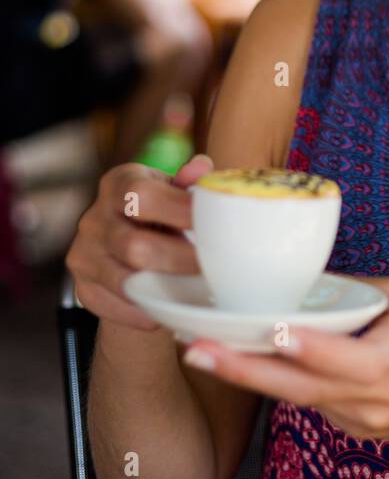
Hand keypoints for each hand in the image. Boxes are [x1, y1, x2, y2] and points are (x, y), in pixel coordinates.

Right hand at [65, 154, 210, 329]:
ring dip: (167, 289)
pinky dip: (149, 311)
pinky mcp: (84, 288)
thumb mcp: (172, 190)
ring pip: (126, 282)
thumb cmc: (160, 212)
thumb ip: (187, 183)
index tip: (214, 226)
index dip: (179, 211)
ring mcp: (84, 255)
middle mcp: (94, 219)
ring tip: (198, 291)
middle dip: (180, 260)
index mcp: (118, 184)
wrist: (127, 245)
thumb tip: (202, 168)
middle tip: (213, 269)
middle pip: (134, 246)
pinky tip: (173, 305)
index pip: (140, 195)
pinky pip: (119, 307)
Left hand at [182, 277, 388, 449]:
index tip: (274, 331)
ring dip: (249, 376)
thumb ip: (367, 295)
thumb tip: (317, 280)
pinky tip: (242, 362)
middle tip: (196, 349)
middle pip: (301, 387)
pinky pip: (310, 401)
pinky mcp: (354, 428)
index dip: (308, 347)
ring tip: (201, 351)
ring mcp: (362, 420)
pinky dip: (278, 381)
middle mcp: (374, 397)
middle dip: (245, 370)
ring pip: (297, 397)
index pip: (346, 359)